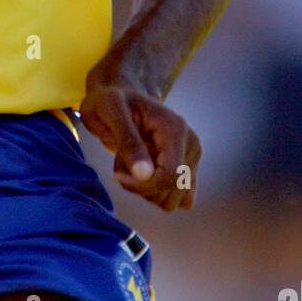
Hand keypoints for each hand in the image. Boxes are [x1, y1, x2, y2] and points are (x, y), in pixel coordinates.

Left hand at [78, 78, 200, 210]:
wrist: (118, 98)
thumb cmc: (110, 100)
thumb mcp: (110, 111)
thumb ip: (128, 142)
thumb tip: (145, 175)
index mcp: (176, 130)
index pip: (170, 176)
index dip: (142, 185)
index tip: (117, 176)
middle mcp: (191, 145)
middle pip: (171, 192)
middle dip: (141, 186)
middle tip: (122, 161)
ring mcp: (191, 159)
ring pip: (173, 201)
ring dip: (146, 190)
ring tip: (131, 163)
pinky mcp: (187, 170)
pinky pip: (177, 200)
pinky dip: (155, 194)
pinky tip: (141, 172)